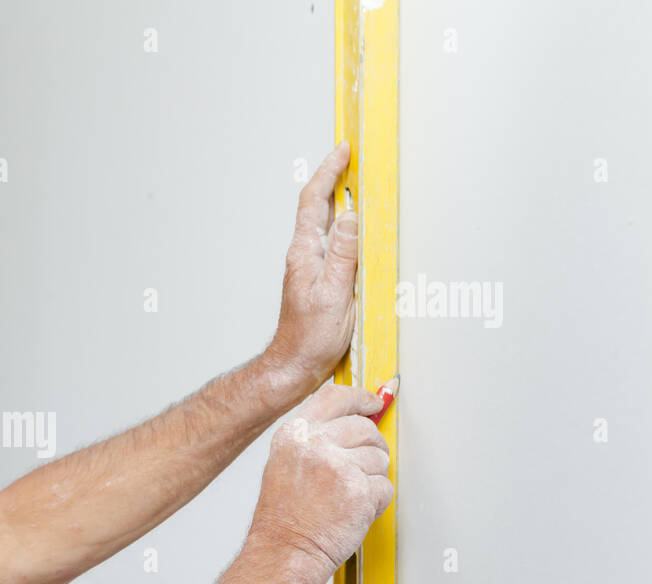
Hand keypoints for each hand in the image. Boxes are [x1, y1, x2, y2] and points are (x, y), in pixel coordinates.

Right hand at [246, 382, 393, 583]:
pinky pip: (385, 487)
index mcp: (295, 434)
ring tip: (346, 499)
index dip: (360, 397)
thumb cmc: (283, 518)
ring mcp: (339, 466)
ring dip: (372, 479)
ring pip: (380, 458)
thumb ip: (316, 440)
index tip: (375, 401)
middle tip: (360, 470)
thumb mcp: (286, 464)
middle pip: (365, 428)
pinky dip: (376, 503)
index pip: (335, 397)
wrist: (283, 553)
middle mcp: (316, 444)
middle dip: (372, 448)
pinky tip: (353, 513)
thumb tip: (354, 424)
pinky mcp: (360, 490)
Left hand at [266, 141, 358, 391]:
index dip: (328, 172)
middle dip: (334, 177)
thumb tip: (353, 215)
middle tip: (353, 156)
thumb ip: (344, 253)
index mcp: (305, 253)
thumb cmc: (311, 337)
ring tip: (358, 180)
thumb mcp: (335, 293)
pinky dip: (346, 225)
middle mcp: (305, 255)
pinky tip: (358, 225)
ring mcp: (311, 266)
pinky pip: (334, 242)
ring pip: (326, 223)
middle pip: (318, 206)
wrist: (294, 365)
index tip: (343, 150)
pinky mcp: (319, 278)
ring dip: (341, 198)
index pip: (315, 201)